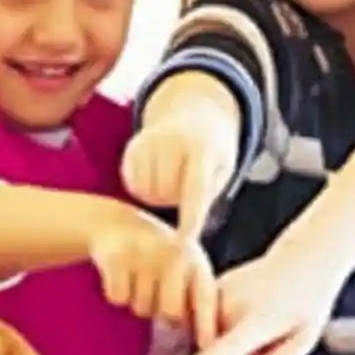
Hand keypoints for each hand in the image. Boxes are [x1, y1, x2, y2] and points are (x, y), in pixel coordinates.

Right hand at [89, 207, 218, 348]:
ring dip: (139, 303)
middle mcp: (174, 255)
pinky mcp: (116, 257)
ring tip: (140, 280)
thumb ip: (199, 302)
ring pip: (141, 309)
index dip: (206, 325)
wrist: (121, 226)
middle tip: (158, 298)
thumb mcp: (188, 272)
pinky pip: (118, 298)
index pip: (204, 298)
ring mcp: (145, 254)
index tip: (206, 347)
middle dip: (163, 315)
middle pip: (171, 313)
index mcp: (196, 262)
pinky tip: (122, 276)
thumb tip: (209, 345)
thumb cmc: (162, 261)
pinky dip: (117, 294)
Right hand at [122, 104, 236, 241]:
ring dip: (160, 196)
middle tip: (186, 187)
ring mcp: (148, 143)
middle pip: (166, 193)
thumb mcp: (222, 169)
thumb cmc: (211, 152)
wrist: (194, 114)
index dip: (190, 217)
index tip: (186, 240)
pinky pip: (133, 186)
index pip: (194, 188)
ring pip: (147, 192)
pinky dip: (145, 189)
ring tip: (173, 179)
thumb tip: (187, 235)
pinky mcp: (132, 148)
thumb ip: (207, 196)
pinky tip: (158, 175)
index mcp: (201, 147)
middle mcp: (171, 141)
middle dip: (176, 199)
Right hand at [174, 249, 342, 354]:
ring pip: (212, 343)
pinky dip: (225, 330)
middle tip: (270, 342)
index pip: (226, 348)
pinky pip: (210, 327)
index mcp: (258, 320)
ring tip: (260, 323)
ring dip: (231, 346)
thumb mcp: (304, 339)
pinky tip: (247, 313)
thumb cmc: (306, 303)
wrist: (301, 258)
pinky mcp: (208, 289)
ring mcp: (216, 294)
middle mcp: (231, 304)